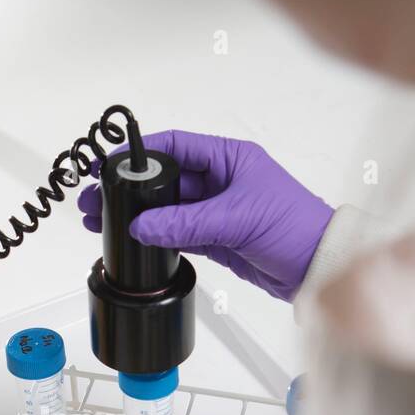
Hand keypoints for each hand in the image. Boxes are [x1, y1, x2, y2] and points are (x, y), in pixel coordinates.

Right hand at [77, 130, 334, 301]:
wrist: (317, 268)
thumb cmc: (295, 228)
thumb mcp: (236, 220)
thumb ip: (185, 223)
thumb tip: (142, 226)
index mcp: (229, 158)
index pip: (176, 146)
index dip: (141, 153)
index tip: (111, 164)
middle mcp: (221, 180)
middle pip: (164, 179)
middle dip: (129, 189)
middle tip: (97, 200)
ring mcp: (216, 209)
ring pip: (165, 208)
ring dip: (136, 215)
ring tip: (101, 222)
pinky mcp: (215, 237)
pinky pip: (176, 232)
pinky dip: (153, 236)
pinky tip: (131, 239)